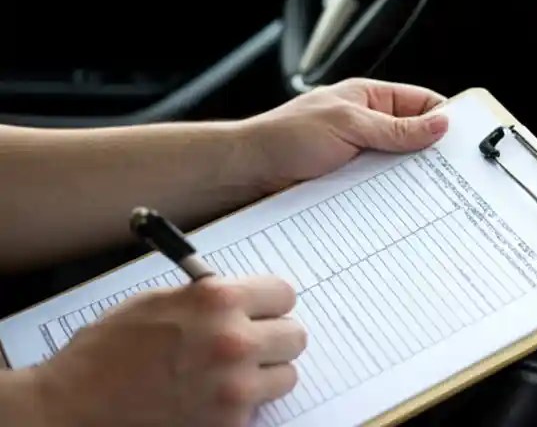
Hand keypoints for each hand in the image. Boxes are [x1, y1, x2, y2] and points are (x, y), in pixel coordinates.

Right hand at [31, 276, 304, 426]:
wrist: (70, 408)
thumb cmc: (106, 352)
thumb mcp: (158, 302)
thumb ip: (208, 298)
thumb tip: (244, 298)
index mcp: (217, 300)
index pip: (284, 294)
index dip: (270, 304)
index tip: (262, 311)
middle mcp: (233, 341)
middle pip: (295, 336)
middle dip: (273, 339)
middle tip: (249, 346)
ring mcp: (233, 388)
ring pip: (285, 376)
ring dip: (263, 376)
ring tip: (228, 376)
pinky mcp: (228, 425)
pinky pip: (256, 411)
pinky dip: (239, 408)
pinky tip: (207, 402)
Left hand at [239, 78, 449, 192]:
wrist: (243, 175)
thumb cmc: (283, 137)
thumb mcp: (348, 125)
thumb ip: (395, 128)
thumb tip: (439, 124)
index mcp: (368, 99)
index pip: (421, 103)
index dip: (445, 117)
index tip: (466, 139)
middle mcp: (367, 126)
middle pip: (414, 138)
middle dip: (432, 154)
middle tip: (456, 173)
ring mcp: (359, 157)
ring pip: (399, 168)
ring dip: (411, 180)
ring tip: (433, 194)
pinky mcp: (349, 186)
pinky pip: (380, 191)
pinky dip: (393, 199)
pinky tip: (404, 209)